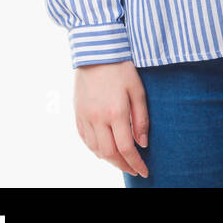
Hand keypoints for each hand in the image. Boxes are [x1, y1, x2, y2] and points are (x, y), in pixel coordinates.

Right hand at [73, 59, 149, 178]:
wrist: (96, 52)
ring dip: (110, 159)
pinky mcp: (78, 114)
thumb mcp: (138, 90)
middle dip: (123, 165)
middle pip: (109, 153)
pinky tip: (105, 150)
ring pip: (95, 149)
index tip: (144, 171)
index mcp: (116, 112)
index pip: (126, 148)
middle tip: (134, 169)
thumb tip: (142, 143)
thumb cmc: (121, 68)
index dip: (136, 163)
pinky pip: (85, 139)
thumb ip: (141, 118)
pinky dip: (95, 149)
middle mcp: (98, 118)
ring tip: (122, 161)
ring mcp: (85, 117)